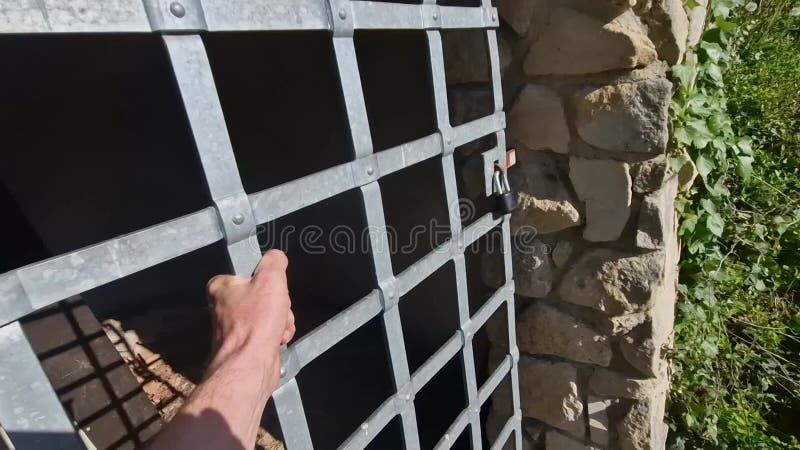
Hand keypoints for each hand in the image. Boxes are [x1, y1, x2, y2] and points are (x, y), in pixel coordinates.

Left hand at [205, 250, 294, 390]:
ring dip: (282, 320)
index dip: (268, 281)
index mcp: (221, 287)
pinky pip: (268, 332)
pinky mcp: (245, 344)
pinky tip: (277, 340)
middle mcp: (223, 306)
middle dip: (279, 305)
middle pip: (264, 294)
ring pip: (270, 313)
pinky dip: (277, 335)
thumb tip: (276, 256)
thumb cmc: (256, 323)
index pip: (251, 273)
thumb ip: (274, 261)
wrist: (250, 365)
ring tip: (277, 329)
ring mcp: (234, 327)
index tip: (273, 289)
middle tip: (277, 311)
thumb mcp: (271, 279)